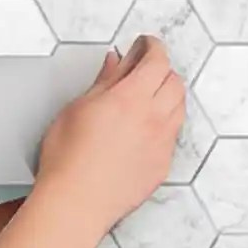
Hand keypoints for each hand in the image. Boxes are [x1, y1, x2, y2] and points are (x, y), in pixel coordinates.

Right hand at [36, 36, 184, 230]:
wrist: (76, 203)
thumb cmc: (68, 159)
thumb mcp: (78, 108)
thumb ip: (105, 81)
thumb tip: (117, 62)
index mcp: (131, 99)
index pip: (157, 61)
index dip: (153, 47)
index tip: (146, 44)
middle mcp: (154, 119)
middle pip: (174, 82)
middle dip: (162, 69)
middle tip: (145, 68)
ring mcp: (162, 143)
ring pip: (180, 107)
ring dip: (168, 95)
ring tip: (149, 95)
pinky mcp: (163, 164)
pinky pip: (174, 134)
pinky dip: (166, 121)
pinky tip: (148, 126)